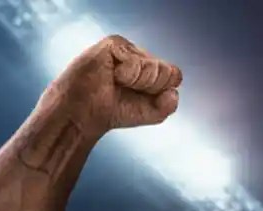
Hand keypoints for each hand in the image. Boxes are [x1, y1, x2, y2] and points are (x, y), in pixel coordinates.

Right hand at [43, 35, 181, 138]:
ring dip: (137, 82)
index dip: (162, 91)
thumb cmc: (114, 110)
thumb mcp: (151, 113)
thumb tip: (174, 93)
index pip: (175, 75)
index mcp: (150, 69)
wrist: (87, 112)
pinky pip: (136, 62)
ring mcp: (127, 48)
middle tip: (127, 90)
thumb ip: (169, 105)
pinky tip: (111, 76)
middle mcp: (140, 56)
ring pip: (154, 67)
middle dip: (151, 87)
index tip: (141, 97)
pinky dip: (126, 75)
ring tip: (116, 83)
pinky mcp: (113, 44)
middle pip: (167, 70)